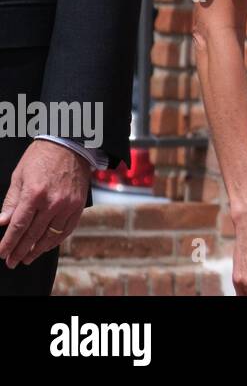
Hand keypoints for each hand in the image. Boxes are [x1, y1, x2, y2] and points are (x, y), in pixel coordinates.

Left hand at [0, 140, 91, 267]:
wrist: (70, 145)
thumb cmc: (42, 157)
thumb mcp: (19, 176)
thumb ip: (11, 202)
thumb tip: (2, 222)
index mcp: (34, 194)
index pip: (18, 226)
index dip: (8, 243)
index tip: (2, 253)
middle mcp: (53, 202)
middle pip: (33, 234)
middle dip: (20, 250)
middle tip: (11, 261)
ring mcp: (68, 205)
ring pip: (51, 235)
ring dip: (37, 250)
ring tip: (27, 258)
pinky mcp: (78, 205)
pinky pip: (67, 229)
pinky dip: (56, 240)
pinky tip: (46, 246)